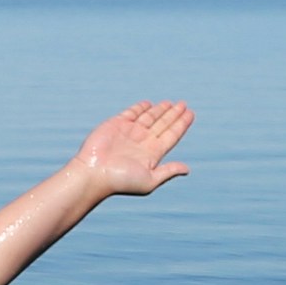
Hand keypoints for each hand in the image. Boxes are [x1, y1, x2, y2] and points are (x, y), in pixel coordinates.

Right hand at [71, 98, 194, 198]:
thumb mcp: (150, 179)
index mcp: (152, 154)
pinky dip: (140, 108)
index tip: (191, 114)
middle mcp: (142, 142)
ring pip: (149, 117)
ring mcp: (129, 132)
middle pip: (162, 124)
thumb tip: (187, 169)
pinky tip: (149, 104)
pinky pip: (131, 113)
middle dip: (173, 114)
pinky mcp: (116, 124)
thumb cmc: (121, 181)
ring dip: (160, 110)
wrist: (94, 173)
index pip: (171, 135)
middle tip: (184, 104)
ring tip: (171, 103)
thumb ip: (168, 172)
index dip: (181, 124)